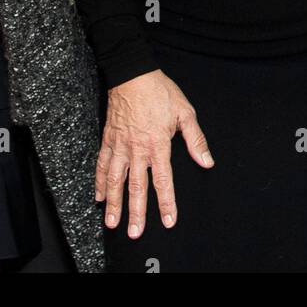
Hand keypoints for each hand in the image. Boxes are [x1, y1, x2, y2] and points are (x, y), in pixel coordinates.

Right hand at [97, 69, 214, 238]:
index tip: (168, 221)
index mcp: (158, 144)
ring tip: (113, 222)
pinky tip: (99, 196)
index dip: (166, 202)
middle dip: (136, 212)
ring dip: (114, 203)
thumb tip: (207, 161)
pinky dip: (100, 182)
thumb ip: (195, 140)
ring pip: (116, 180)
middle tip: (135, 232)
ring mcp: (120, 145)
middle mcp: (138, 149)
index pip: (163, 180)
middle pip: (137, 187)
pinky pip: (102, 164)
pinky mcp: (109, 139)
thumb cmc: (160, 91)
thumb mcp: (185, 112)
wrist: (133, 73)